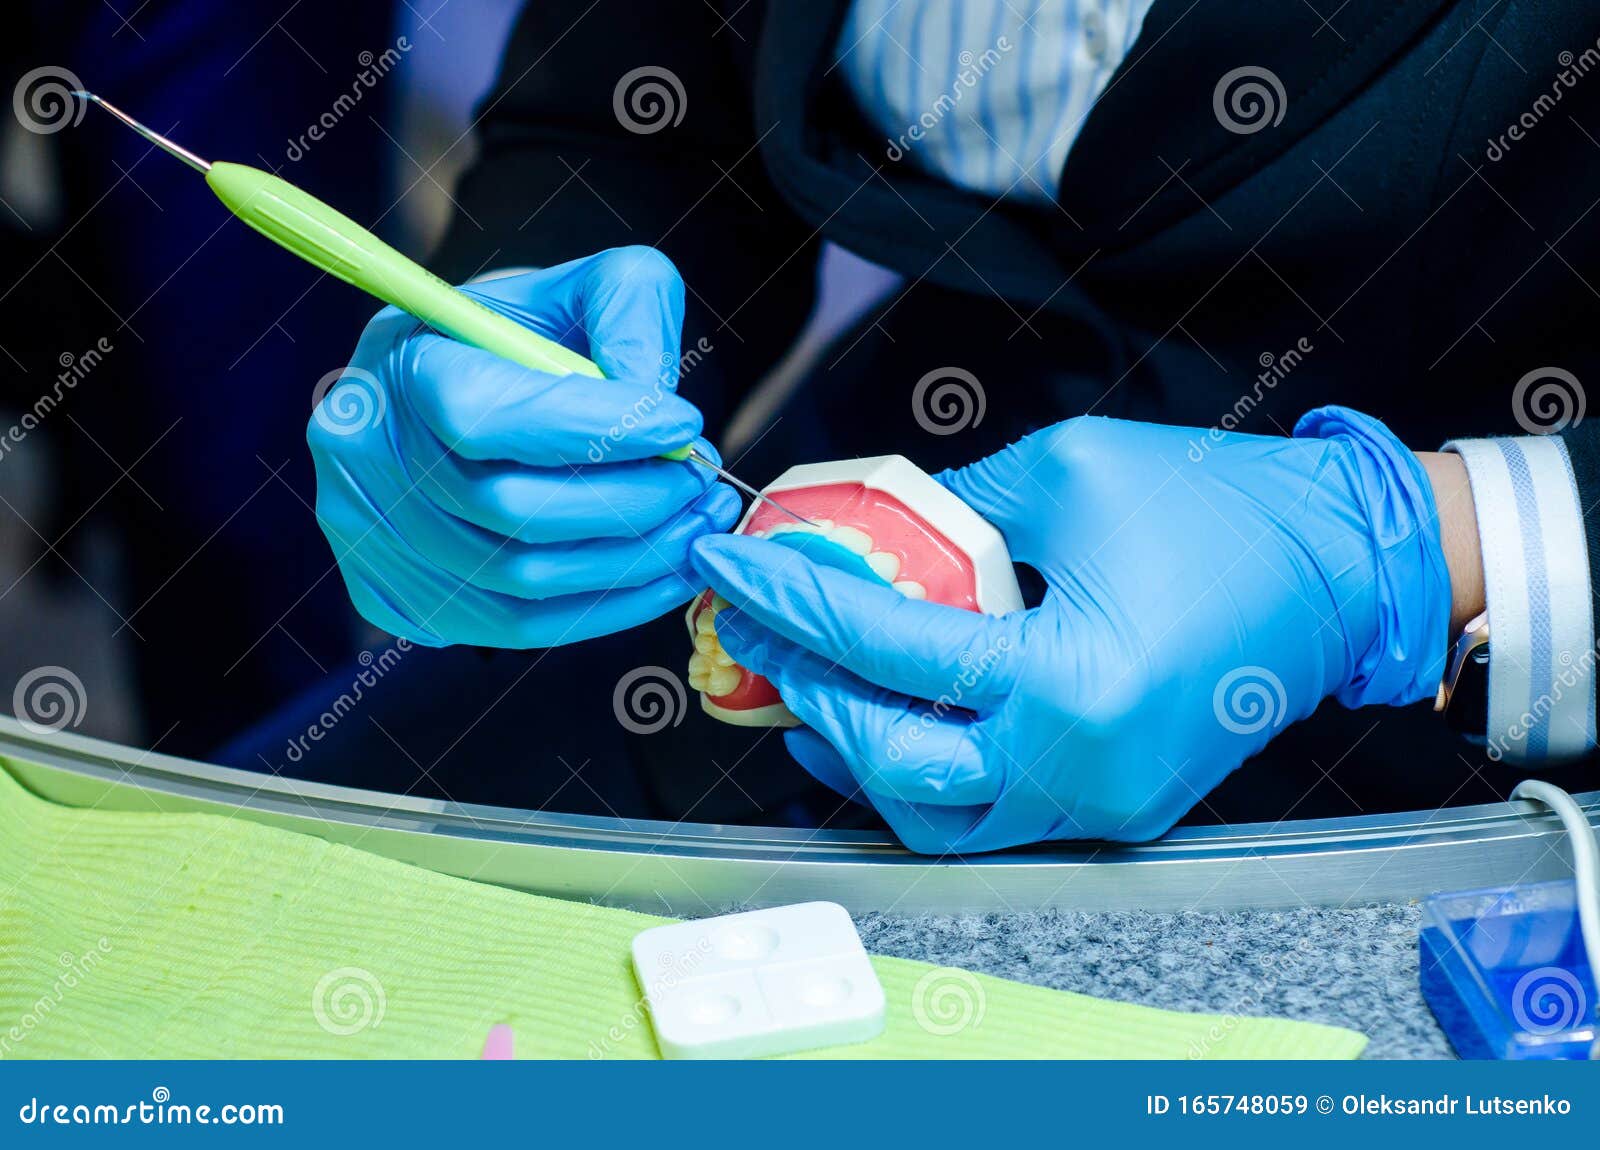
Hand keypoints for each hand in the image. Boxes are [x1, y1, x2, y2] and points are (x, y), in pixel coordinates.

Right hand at [309, 247, 737, 646]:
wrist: (442, 394)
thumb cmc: (516, 337)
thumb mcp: (574, 288)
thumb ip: (627, 313)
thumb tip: (660, 406)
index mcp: (402, 367)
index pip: (489, 418)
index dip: (595, 429)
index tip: (683, 424)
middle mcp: (369, 462)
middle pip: (512, 512)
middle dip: (632, 502)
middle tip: (702, 481)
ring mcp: (380, 543)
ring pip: (525, 581)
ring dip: (635, 560)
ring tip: (698, 520)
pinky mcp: (409, 601)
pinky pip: (524, 625)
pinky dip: (610, 605)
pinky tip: (664, 568)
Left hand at [691, 408, 1451, 852]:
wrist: (1343, 570)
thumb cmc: (1223, 508)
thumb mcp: (1066, 471)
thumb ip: (951, 508)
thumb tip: (867, 532)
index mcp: (1069, 679)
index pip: (887, 646)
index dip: (792, 601)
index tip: (730, 567)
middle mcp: (1080, 765)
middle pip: (891, 761)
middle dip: (809, 693)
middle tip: (760, 633)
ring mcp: (1102, 802)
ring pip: (935, 816)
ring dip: (857, 756)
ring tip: (810, 690)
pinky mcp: (1116, 808)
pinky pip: (993, 813)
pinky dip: (927, 774)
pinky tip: (891, 723)